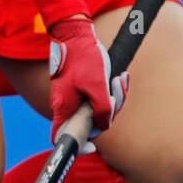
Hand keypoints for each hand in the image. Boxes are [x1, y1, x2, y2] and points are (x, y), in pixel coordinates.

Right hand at [48, 17, 128, 145]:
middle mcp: (66, 105)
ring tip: (120, 79)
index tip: (92, 148)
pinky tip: (120, 78)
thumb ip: (102, 110)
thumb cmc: (84, 57)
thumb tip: (103, 125)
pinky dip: (112, 90)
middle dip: (109, 111)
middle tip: (115, 91)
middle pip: (88, 123)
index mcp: (64, 107)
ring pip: (97, 109)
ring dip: (114, 97)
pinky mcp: (81, 88)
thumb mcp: (98, 86)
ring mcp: (74, 97)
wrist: (77, 34)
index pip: (62, 136)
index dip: (76, 146)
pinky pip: (99, 98)